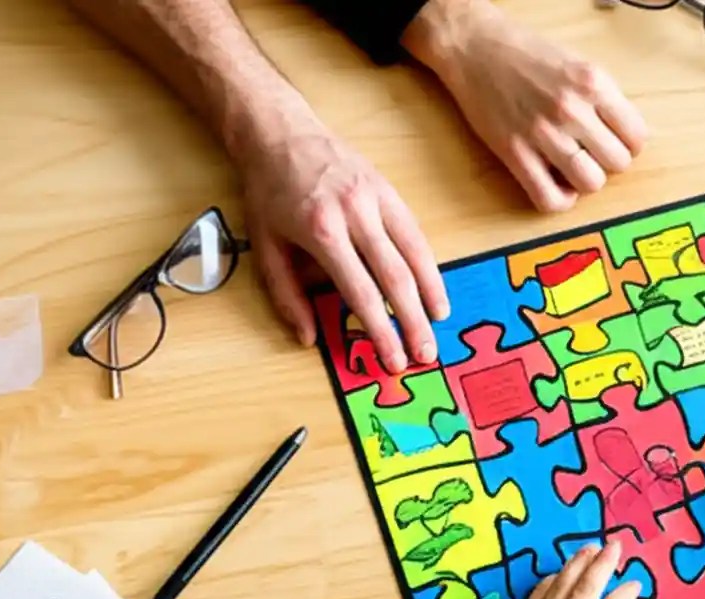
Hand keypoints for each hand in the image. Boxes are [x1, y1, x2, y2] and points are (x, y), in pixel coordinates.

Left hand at [240, 122, 449, 371]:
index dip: (381, 331)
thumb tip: (308, 337)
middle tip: (425, 354)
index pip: (361, 293)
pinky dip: (428, 264)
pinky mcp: (389, 190)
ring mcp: (377, 199)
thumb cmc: (269, 192)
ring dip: (431, 293)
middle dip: (413, 322)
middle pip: (396, 278)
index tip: (393, 359)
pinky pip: (415, 233)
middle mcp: (355, 215)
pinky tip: (434, 288)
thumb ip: (286, 296)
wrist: (280, 133)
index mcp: (322, 232)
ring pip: (415, 254)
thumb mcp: (264, 246)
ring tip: (439, 324)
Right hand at [405, 0, 646, 211]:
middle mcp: (572, 110)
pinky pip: (549, 198)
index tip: (615, 142)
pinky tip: (557, 184)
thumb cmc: (526, 54)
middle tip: (592, 153)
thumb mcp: (578, 64)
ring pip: (590, 183)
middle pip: (617, 163)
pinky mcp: (515, 153)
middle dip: (608, 162)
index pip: (636, 136)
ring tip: (574, 167)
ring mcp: (543, 134)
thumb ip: (603, 98)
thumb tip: (623, 136)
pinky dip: (560, 200)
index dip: (629, 144)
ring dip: (586, 180)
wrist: (475, 48)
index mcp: (593, 84)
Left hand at [489, 542, 674, 598]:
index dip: (627, 592)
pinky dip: (550, 580)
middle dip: (603, 563)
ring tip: (590, 547)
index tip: (635, 583)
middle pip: (587, 587)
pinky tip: (560, 572)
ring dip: (577, 563)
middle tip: (615, 545)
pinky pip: (537, 596)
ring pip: (561, 585)